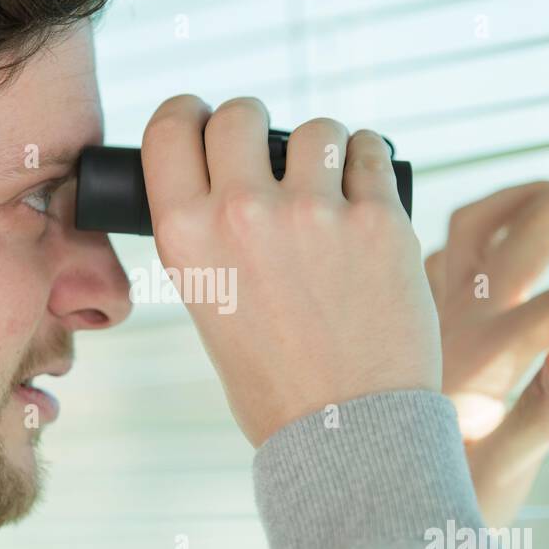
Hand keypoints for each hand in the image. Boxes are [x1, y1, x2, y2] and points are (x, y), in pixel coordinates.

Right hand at [142, 95, 439, 447]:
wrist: (346, 435)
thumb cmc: (274, 383)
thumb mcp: (209, 307)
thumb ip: (210, 239)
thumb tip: (229, 184)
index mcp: (186, 238)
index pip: (169, 128)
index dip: (188, 114)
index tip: (204, 120)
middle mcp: (241, 214)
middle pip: (239, 113)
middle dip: (253, 125)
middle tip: (270, 156)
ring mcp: (314, 213)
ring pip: (316, 129)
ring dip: (321, 150)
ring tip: (330, 190)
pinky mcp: (379, 220)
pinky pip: (371, 153)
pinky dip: (368, 165)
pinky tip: (365, 196)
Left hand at [425, 124, 548, 524]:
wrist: (363, 501)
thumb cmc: (437, 497)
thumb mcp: (498, 472)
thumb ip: (538, 419)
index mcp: (486, 355)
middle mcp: (457, 318)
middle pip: (532, 226)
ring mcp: (434, 310)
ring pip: (482, 222)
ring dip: (536, 192)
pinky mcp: (416, 314)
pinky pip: (451, 246)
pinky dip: (494, 224)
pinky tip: (512, 228)